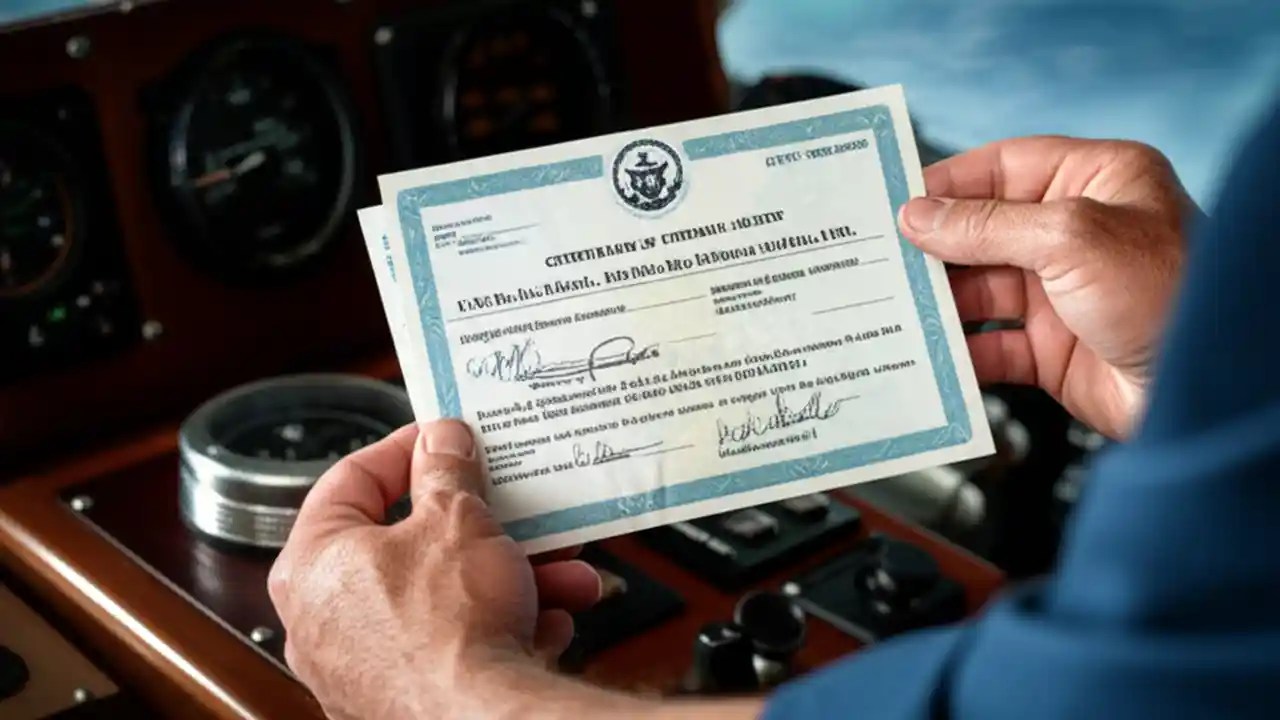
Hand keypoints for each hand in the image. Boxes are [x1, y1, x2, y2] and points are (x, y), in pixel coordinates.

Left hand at [268, 421, 603, 718]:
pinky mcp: (405, 698)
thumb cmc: (448, 630)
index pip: (353, 479)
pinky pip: (457, 645)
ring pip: (446, 598)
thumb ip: (446, 469)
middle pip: (413, 544)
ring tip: (561, 570)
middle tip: (514, 505)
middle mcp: (325, 619)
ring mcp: (364, 665)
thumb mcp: (458, 519)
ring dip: (513, 577)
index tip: (446, 439)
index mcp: (313, 563)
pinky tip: (548, 620)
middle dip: (484, 526)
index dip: (408, 449)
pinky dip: (504, 627)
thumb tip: (441, 440)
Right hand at [899, 137, 1196, 437]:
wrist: (1210, 394)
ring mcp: (1064, 295)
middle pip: (984, 232)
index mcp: (1098, 182)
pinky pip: (991, 346)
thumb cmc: (1174, 296)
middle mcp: (1078, 234)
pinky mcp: (1054, 350)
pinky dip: (959, 353)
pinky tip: (929, 353)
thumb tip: (919, 215)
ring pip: (980, 292)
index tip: (894, 199)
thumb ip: (987, 224)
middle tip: (881, 257)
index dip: (948, 184)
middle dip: (934, 248)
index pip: (1005, 168)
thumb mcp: (1071, 237)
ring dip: (940, 302)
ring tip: (893, 305)